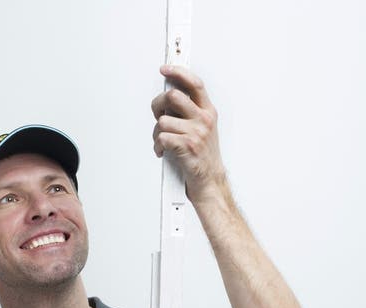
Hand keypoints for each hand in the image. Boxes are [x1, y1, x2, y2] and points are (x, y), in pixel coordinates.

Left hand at [151, 65, 226, 203]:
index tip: (165, 69)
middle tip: (158, 116)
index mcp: (208, 111)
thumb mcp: (203, 128)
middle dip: (158, 106)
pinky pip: (161, 138)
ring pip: (163, 120)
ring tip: (162, 141)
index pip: (194, 83)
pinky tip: (162, 151)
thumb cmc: (202, 155)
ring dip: (156, 132)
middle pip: (173, 97)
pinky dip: (157, 146)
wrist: (209, 180)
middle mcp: (203, 119)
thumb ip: (190, 111)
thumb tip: (169, 97)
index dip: (178, 72)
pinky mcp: (186, 146)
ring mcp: (196, 132)